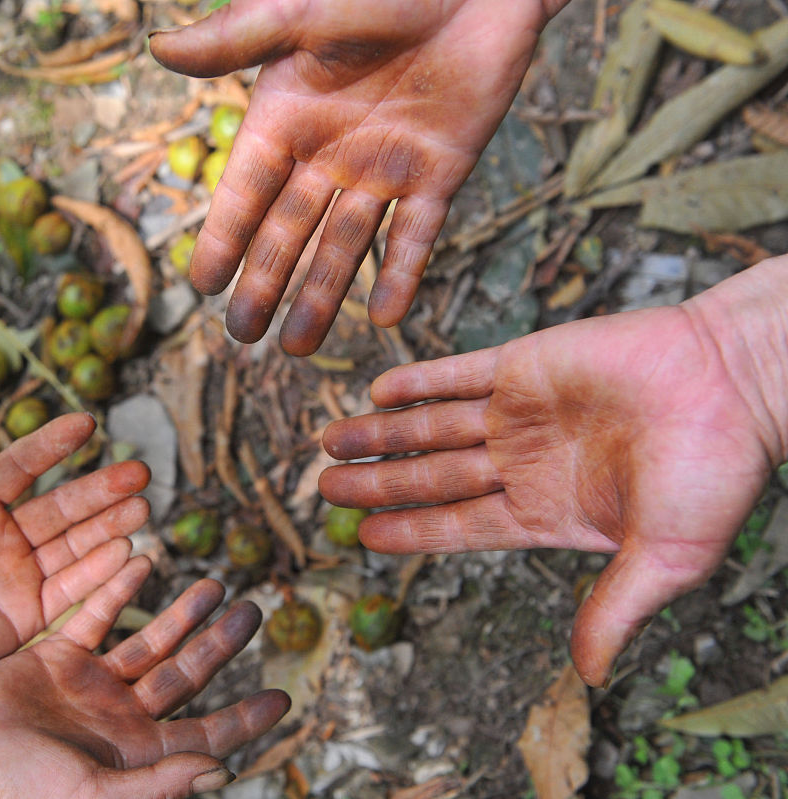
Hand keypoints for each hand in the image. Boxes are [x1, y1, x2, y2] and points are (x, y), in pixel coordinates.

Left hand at [0, 410, 151, 713]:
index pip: (22, 466)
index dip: (55, 444)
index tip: (88, 423)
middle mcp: (0, 539)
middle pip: (62, 507)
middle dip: (102, 490)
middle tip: (140, 472)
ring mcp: (16, 579)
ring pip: (76, 547)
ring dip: (110, 528)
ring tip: (144, 509)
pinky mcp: (26, 618)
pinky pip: (74, 591)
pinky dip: (102, 574)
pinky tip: (129, 554)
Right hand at [0, 560, 290, 798]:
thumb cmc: (14, 792)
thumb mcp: (89, 794)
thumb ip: (154, 785)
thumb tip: (218, 772)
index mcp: (134, 757)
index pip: (206, 736)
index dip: (245, 719)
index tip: (283, 698)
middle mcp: (117, 720)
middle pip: (184, 675)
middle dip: (219, 643)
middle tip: (253, 608)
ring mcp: (85, 686)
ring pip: (146, 640)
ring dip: (178, 612)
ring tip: (213, 583)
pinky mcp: (51, 658)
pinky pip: (93, 617)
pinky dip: (115, 590)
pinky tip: (142, 562)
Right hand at [150, 0, 561, 354]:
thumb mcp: (304, 11)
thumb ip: (238, 37)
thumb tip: (158, 49)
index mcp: (287, 115)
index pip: (245, 190)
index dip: (224, 237)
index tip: (203, 286)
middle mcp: (329, 151)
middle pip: (289, 231)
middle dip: (266, 283)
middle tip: (244, 336)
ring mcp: (385, 166)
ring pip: (347, 245)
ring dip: (324, 295)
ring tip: (298, 347)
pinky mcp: (440, 172)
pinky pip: (417, 233)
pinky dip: (403, 274)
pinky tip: (386, 318)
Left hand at [319, 303, 780, 685]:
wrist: (737, 380)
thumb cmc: (713, 470)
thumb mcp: (665, 557)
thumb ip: (615, 608)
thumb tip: (589, 676)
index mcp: (547, 512)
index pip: (459, 527)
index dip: (410, 531)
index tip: (363, 535)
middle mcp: (524, 463)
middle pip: (431, 477)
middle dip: (376, 483)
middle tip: (324, 488)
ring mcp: (520, 412)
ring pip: (432, 425)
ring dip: (381, 433)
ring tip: (329, 438)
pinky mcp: (525, 362)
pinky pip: (458, 372)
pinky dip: (417, 381)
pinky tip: (377, 390)